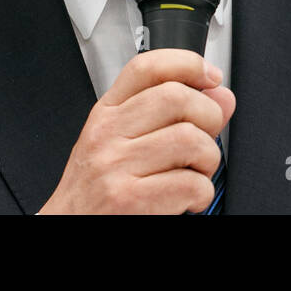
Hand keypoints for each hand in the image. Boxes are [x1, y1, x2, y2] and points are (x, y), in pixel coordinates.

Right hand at [37, 48, 234, 213]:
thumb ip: (172, 118)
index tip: (210, 77)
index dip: (187, 63)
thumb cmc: (96, 193)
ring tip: (195, 174)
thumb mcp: (122, 146)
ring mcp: (115, 165)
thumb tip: (221, 97)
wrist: (69, 227)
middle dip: (208, 118)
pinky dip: (201, 194)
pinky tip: (188, 199)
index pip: (146, 67)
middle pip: (176, 97)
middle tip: (204, 141)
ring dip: (208, 161)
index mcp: (106, 114)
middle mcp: (107, 134)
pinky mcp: (128, 199)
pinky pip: (190, 184)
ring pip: (190, 140)